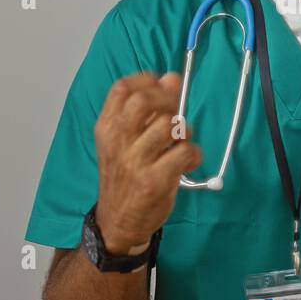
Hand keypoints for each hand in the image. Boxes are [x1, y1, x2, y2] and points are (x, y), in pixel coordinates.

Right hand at [92, 72, 201, 253]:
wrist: (117, 222)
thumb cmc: (125, 176)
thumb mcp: (124, 141)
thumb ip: (145, 110)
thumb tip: (171, 77)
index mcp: (106, 128)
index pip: (122, 88)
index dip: (148, 81)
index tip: (163, 88)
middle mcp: (117, 141)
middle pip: (145, 100)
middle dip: (169, 101)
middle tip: (175, 116)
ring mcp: (135, 161)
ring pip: (170, 125)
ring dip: (183, 131)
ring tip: (180, 144)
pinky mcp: (154, 181)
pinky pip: (185, 152)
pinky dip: (194, 154)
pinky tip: (187, 162)